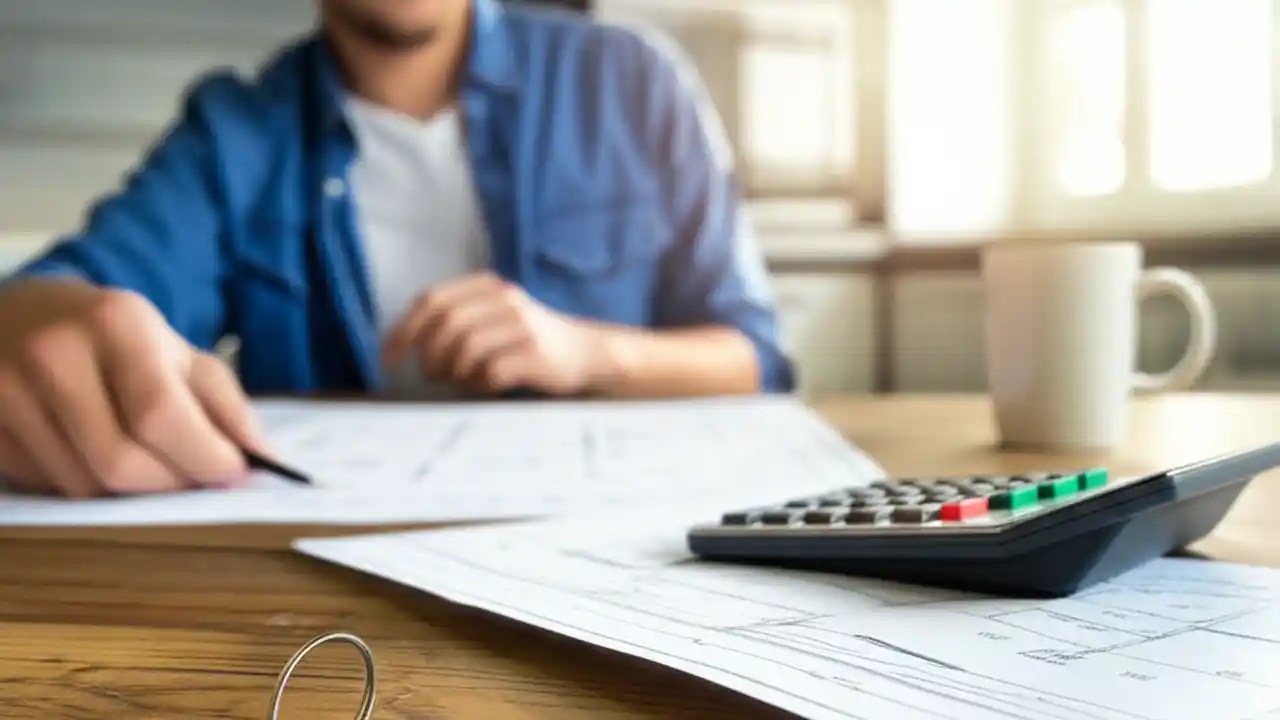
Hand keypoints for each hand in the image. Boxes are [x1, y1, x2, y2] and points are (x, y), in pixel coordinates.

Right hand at [0, 281, 265, 496]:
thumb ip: (225, 404)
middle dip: (169, 486)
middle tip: (192, 478)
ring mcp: (4, 390)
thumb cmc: (115, 339)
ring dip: (129, 494)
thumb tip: (262, 461)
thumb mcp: (177, 351)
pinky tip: (93, 456)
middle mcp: (52, 353)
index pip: (161, 416)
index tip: (233, 474)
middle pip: (119, 464)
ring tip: (145, 461)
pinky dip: (85, 487)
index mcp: (115, 323)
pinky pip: (46, 488)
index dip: (204, 459)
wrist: (20, 313)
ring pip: (83, 488)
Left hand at [383, 273, 615, 395]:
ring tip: (462, 380)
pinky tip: (489, 385)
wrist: (587, 352)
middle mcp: (505, 300)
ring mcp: (522, 326)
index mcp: (488, 287)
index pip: (431, 301)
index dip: (403, 330)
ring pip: (466, 348)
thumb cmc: (528, 341)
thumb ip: (456, 321)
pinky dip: (481, 384)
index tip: (389, 360)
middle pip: (445, 323)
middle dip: (429, 355)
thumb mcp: (494, 317)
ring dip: (454, 372)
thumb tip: (406, 346)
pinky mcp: (536, 354)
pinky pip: (491, 371)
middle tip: (431, 375)